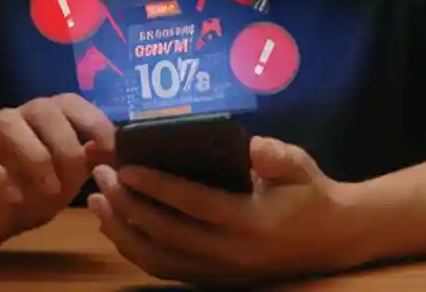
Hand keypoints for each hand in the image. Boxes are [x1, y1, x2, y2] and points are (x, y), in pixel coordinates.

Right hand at [0, 93, 115, 248]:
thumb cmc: (34, 191)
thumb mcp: (69, 180)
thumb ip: (89, 161)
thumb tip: (113, 151)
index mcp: (48, 117)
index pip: (70, 101)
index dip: (92, 121)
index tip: (108, 150)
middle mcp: (19, 117)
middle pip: (42, 109)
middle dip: (64, 144)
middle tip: (72, 179)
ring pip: (7, 122)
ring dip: (34, 156)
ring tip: (49, 190)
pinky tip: (16, 197)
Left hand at [88, 136, 360, 285]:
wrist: (330, 240)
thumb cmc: (310, 194)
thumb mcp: (301, 166)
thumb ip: (278, 157)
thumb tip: (252, 146)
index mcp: (250, 221)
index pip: (193, 204)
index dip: (156, 186)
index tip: (126, 167)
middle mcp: (229, 252)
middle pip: (164, 231)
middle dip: (126, 203)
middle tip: (101, 175)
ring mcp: (218, 271)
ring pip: (157, 257)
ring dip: (121, 230)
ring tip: (96, 201)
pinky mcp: (212, 279)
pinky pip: (165, 269)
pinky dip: (134, 250)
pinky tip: (116, 227)